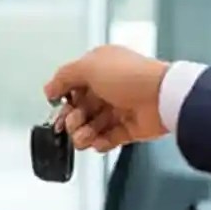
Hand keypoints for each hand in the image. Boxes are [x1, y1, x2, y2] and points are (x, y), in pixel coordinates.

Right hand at [43, 45, 170, 152]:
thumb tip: (48, 88)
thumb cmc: (130, 76)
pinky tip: (96, 143)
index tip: (56, 106)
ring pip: (93, 125)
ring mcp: (121, 108)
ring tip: (83, 138)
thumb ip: (63, 77)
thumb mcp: (88, 67)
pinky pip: (109, 138)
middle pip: (81, 108)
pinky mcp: (130, 128)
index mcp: (100, 66)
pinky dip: (100, 142)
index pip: (74, 84)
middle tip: (71, 124)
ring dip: (83, 134)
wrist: (162, 96)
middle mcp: (110, 86)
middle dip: (72, 119)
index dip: (63, 97)